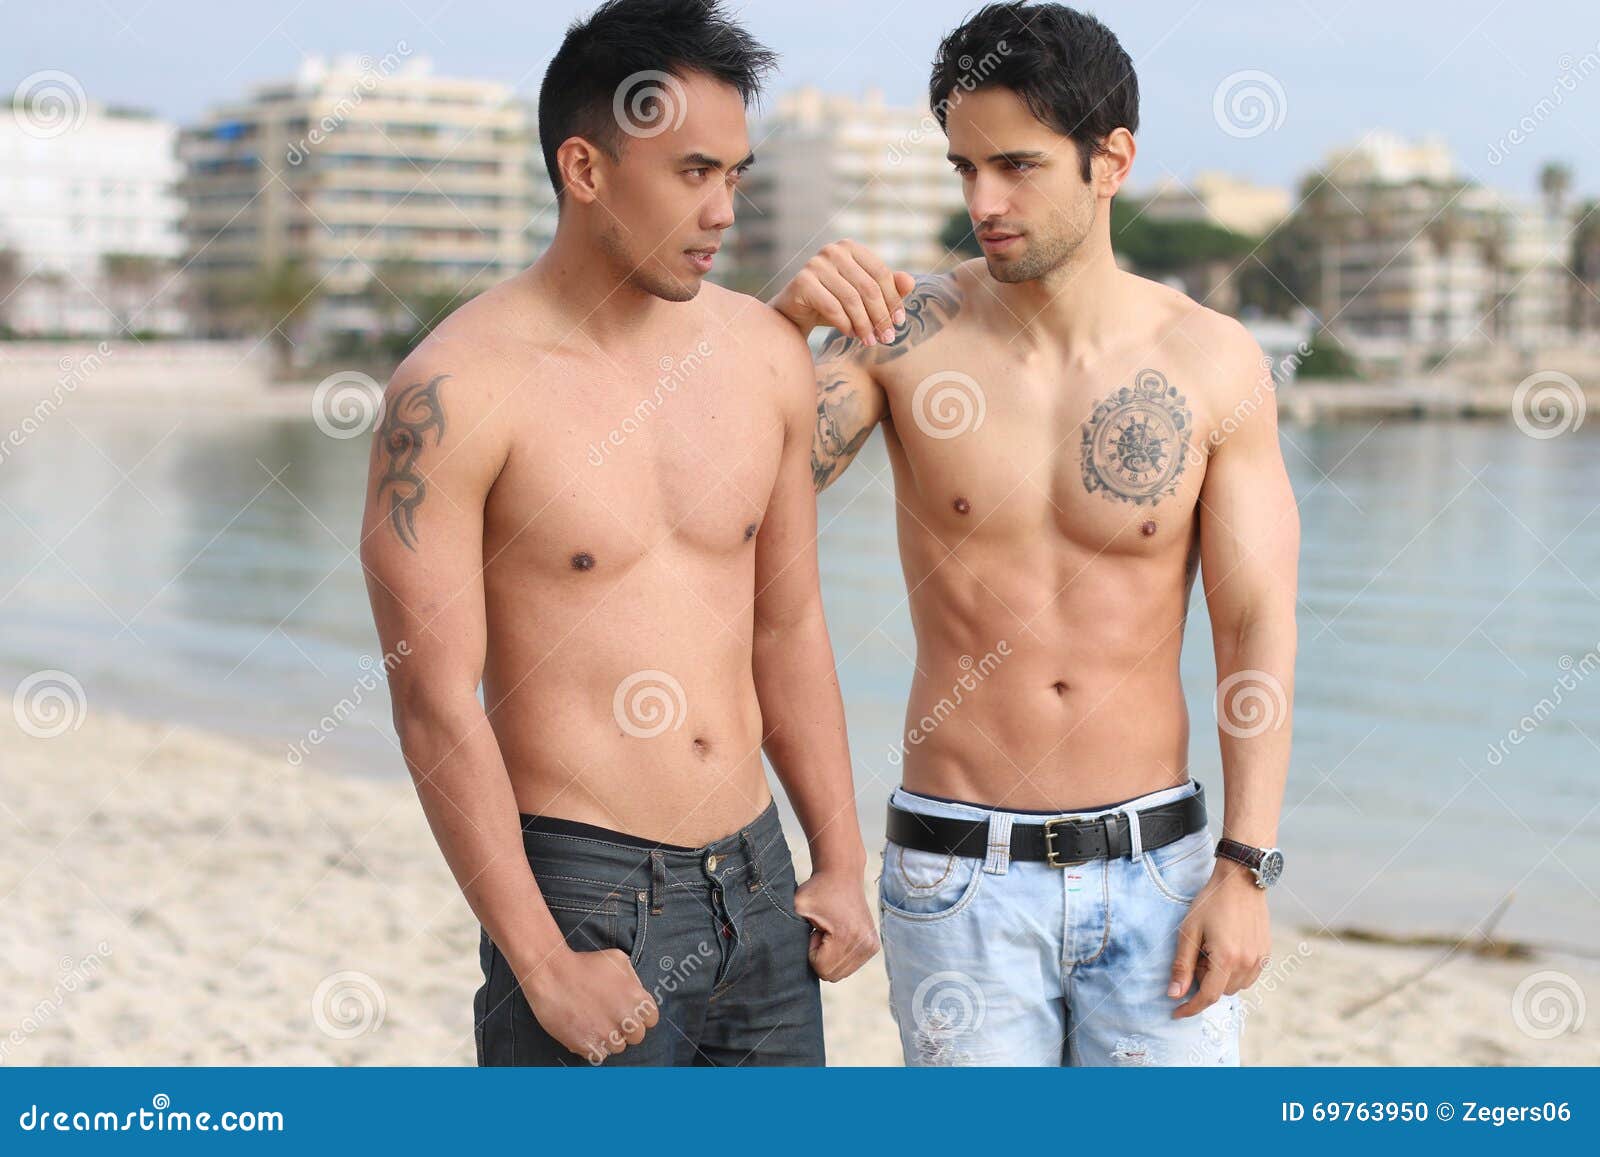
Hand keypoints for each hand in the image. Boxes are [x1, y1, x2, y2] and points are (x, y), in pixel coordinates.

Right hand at [522, 945, 658, 1061]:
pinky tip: (585, 1032)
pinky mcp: (587, 1045)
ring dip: (609, 1039)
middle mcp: (625, 1018)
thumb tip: (638, 992)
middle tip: (610, 1019)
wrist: (552, 973)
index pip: (651, 1019)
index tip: (629, 1013)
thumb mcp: (618, 959)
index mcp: (636, 998)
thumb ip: (633, 979)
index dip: (640, 1017)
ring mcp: (606, 1034)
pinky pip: (598, 1055)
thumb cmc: (584, 963)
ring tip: (595, 1024)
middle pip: (637, 1036)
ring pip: (618, 1048)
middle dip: (626, 1029)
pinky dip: (593, 1047)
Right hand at [768, 240, 916, 346]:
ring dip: (864, 325)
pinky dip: (845, 325)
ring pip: (852, 299)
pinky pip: (832, 307)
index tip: (899, 323)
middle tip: (887, 338)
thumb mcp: (861, 296)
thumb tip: (910, 282)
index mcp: (850, 248)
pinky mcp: (803, 281)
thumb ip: (887, 288)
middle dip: (880, 316)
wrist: (793, 314)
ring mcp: (816, 263)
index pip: (881, 273)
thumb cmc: (831, 303)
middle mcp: (833, 250)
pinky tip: (850, 335)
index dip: (893, 300)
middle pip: (868, 287)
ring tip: (870, 341)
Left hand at [793, 866, 880, 980]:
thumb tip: (787, 958)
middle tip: (821, 931)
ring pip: (841, 973)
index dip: (812, 952)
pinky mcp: (873, 945)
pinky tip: (839, 934)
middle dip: (821, 957)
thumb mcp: (798, 907)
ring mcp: (871, 946)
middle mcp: (864, 944)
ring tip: (830, 932)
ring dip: (831, 957)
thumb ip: (790, 933)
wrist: (842, 874)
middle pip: (832, 975)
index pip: (821, 969)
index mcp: (846, 936)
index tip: (815, 930)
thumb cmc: (817, 890)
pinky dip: (840, 955)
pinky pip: (851, 965)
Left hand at [1168, 860, 1270, 1017]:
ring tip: (1212, 948)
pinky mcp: (1266, 953)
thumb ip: (1181, 965)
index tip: (1176, 1013)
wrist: (1240, 880)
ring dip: (1220, 977)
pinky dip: (1234, 970)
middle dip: (1204, 981)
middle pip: (1221, 992)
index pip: (1208, 996)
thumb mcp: (1188, 931)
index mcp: (1226, 959)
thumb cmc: (1210, 903)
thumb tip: (1174, 995)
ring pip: (1236, 986)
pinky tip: (1226, 947)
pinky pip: (1248, 975)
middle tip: (1197, 953)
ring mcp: (1260, 959)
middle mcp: (1247, 963)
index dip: (1190, 1008)